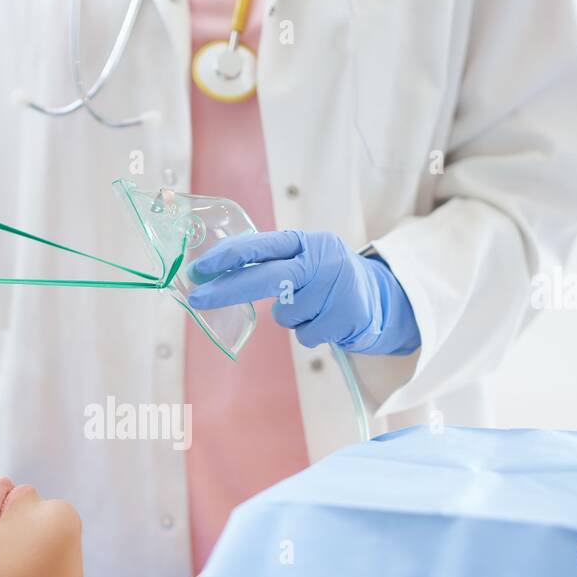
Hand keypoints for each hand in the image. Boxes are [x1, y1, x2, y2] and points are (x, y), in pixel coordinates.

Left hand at [187, 230, 420, 354]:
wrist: (378, 301)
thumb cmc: (324, 282)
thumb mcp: (301, 262)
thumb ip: (267, 264)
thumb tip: (211, 275)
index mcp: (306, 242)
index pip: (262, 245)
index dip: (228, 257)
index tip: (198, 269)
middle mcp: (322, 259)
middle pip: (268, 277)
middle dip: (229, 289)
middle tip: (198, 299)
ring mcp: (337, 286)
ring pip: (286, 314)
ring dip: (291, 317)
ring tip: (313, 308)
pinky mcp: (348, 314)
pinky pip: (305, 334)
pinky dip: (310, 333)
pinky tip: (326, 321)